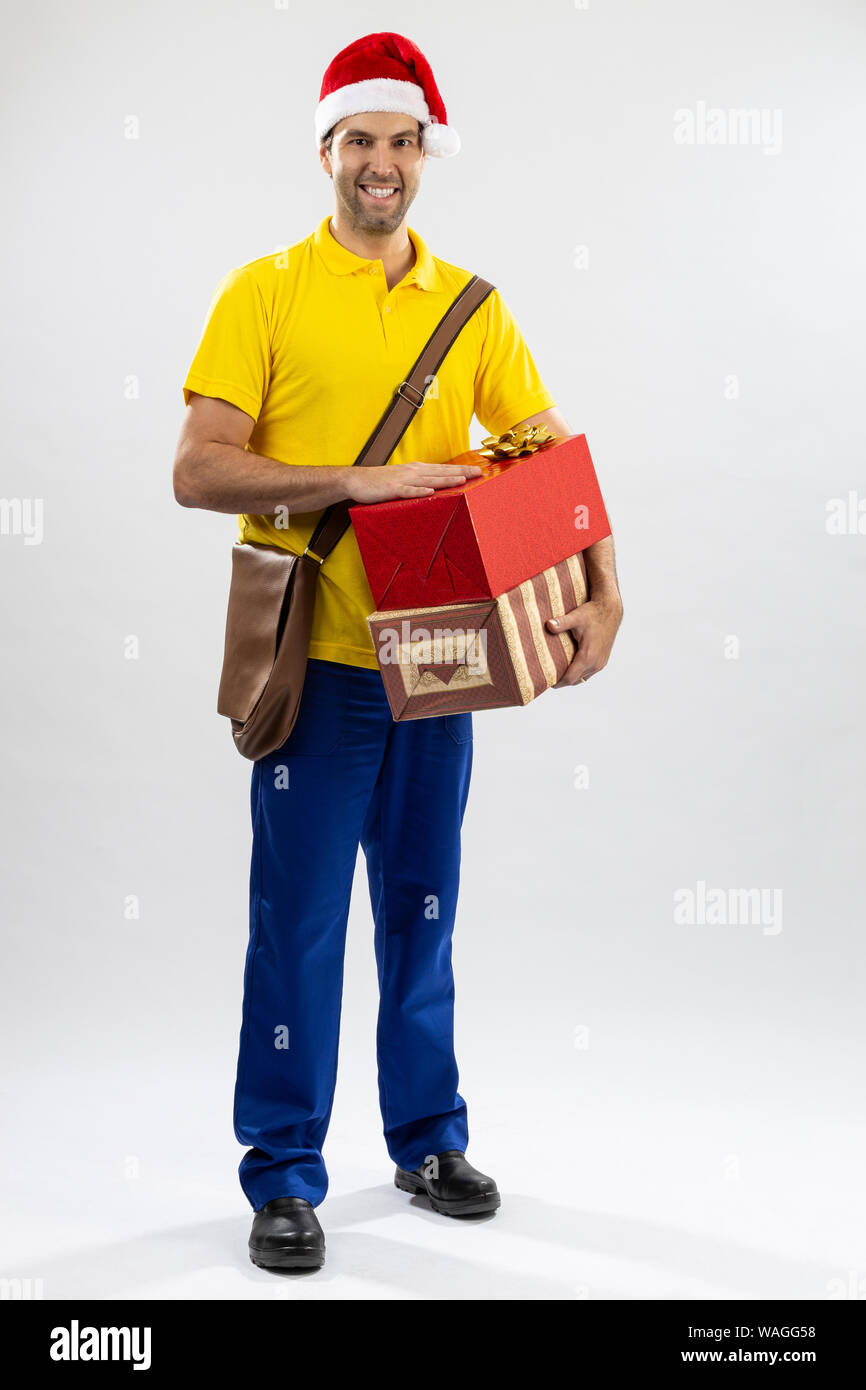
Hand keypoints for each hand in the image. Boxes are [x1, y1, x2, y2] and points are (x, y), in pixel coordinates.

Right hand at [346, 460, 482, 503]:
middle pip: (441, 472)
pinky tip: (430, 492)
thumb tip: (435, 486)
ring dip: (445, 480)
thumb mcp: (402, 479)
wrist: (356, 480)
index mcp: (416, 469)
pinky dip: (419, 491)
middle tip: (479, 473)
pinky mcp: (392, 490)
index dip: (461, 469)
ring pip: (428, 479)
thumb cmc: (380, 482)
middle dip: (461, 472)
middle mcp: (412, 472)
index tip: (478, 470)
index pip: (443, 469)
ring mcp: (402, 480)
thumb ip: (418, 482)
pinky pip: (408, 491)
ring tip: (462, 480)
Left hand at [546, 592, 622, 686]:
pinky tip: (569, 666)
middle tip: (547, 677)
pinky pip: (588, 673)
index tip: (546, 681)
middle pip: (574, 681)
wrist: (610, 610)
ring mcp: (601, 663)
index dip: (557, 682)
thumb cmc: (593, 613)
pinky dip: (578, 673)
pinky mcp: (603, 660)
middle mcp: (596, 663)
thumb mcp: (576, 617)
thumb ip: (562, 623)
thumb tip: (548, 624)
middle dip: (561, 681)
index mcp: (588, 656)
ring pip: (582, 678)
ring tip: (556, 673)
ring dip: (570, 677)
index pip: (570, 678)